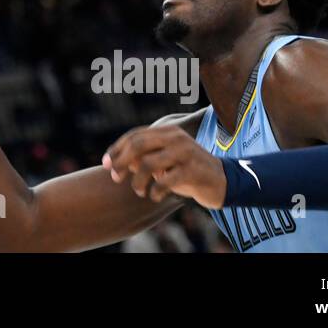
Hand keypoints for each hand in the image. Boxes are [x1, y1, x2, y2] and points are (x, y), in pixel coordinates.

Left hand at [102, 124, 227, 208]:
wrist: (223, 182)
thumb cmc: (187, 172)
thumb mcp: (165, 161)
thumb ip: (144, 158)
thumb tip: (117, 163)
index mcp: (167, 131)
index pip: (134, 135)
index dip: (116, 149)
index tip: (104, 164)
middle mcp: (175, 138)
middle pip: (137, 145)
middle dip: (121, 162)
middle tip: (115, 178)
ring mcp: (185, 152)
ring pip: (148, 164)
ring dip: (137, 181)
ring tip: (139, 191)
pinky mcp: (193, 170)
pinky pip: (165, 181)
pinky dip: (155, 191)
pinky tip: (155, 196)